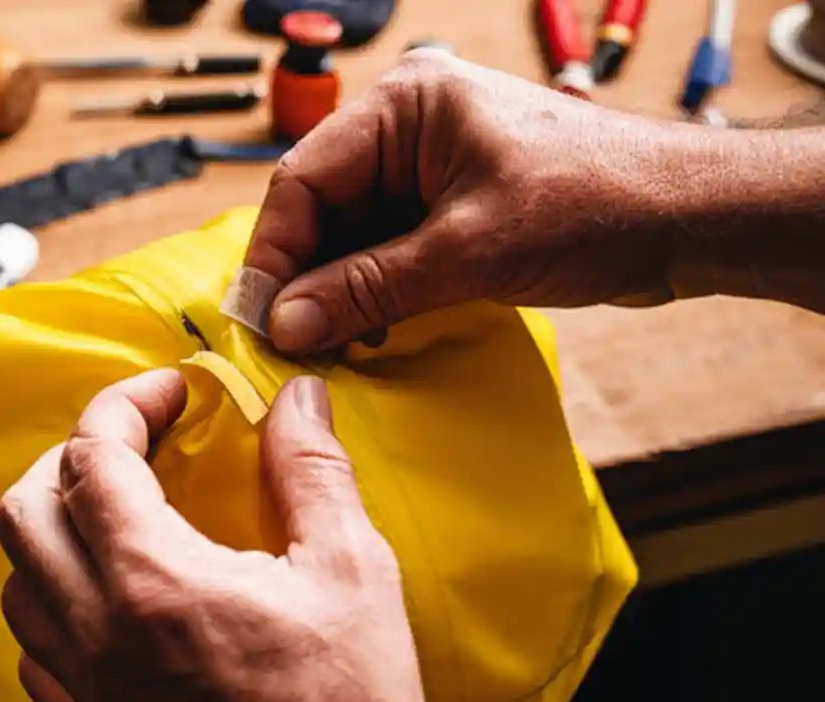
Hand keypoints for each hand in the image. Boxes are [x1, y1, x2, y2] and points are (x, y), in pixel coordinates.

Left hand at [0, 369, 427, 701]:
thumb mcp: (352, 576)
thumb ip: (312, 474)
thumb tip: (297, 399)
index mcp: (154, 584)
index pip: (93, 458)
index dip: (125, 404)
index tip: (171, 393)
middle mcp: (99, 636)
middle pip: (25, 512)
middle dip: (72, 457)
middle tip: (135, 447)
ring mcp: (88, 691)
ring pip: (19, 583)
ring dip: (55, 531)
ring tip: (119, 518)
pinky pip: (37, 652)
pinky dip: (56, 604)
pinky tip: (112, 601)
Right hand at [246, 50, 699, 353]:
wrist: (691, 217)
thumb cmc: (596, 206)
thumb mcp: (468, 253)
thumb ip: (368, 289)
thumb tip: (286, 325)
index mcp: (406, 105)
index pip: (304, 179)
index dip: (276, 253)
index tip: (261, 318)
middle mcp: (410, 126)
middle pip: (323, 205)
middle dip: (307, 275)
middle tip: (291, 342)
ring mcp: (433, 163)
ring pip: (353, 231)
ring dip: (341, 288)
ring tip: (331, 344)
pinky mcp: (455, 200)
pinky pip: (390, 243)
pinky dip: (376, 288)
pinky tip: (369, 330)